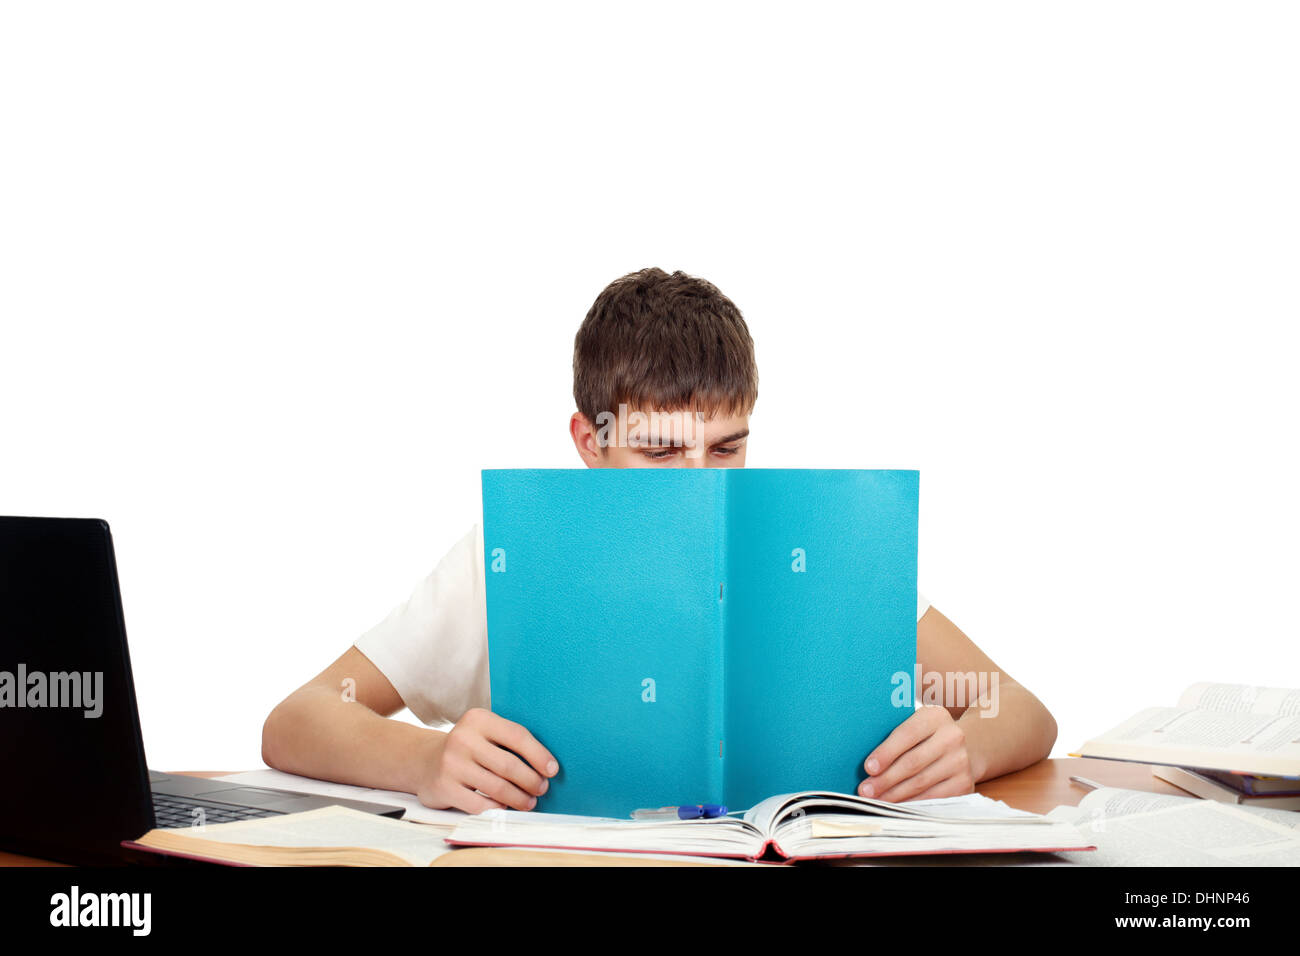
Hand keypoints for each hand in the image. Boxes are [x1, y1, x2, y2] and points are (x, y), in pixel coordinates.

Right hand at [415, 707, 558, 812]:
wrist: (424, 761)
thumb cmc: (467, 748)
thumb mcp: (484, 733)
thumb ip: (508, 741)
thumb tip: (547, 764)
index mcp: (478, 719)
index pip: (517, 736)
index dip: (539, 755)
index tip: (552, 770)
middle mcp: (463, 739)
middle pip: (509, 765)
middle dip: (531, 781)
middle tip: (541, 788)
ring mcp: (451, 764)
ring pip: (497, 788)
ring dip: (519, 798)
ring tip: (529, 802)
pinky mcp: (444, 787)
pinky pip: (480, 805)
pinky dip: (498, 809)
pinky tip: (505, 808)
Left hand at [858, 705, 974, 801]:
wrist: (963, 747)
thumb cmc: (925, 736)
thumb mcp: (914, 723)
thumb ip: (893, 732)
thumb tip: (862, 756)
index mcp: (935, 716)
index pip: (907, 734)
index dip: (886, 753)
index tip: (867, 768)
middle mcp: (952, 737)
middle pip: (913, 762)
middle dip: (885, 779)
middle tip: (865, 790)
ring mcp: (960, 761)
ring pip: (921, 783)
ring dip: (894, 795)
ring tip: (875, 800)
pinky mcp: (964, 784)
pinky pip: (934, 798)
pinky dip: (912, 803)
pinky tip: (896, 805)